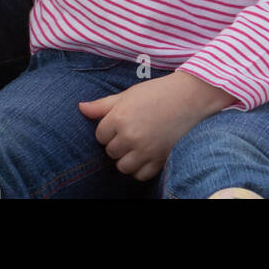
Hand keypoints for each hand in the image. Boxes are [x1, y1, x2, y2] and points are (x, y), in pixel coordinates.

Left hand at [78, 70, 232, 181]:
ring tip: (136, 144)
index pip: (100, 136)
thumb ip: (102, 105)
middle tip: (131, 131)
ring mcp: (145, 150)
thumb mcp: (127, 94)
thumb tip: (80, 108)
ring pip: (123, 167)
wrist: (188, 97)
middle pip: (110, 152)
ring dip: (126, 158)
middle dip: (117, 143)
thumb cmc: (155, 93)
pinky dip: (140, 168)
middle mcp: (130, 136)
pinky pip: (140, 175)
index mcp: (119, 117)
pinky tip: (145, 154)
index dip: (108, 129)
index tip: (120, 122)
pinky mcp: (159, 160)